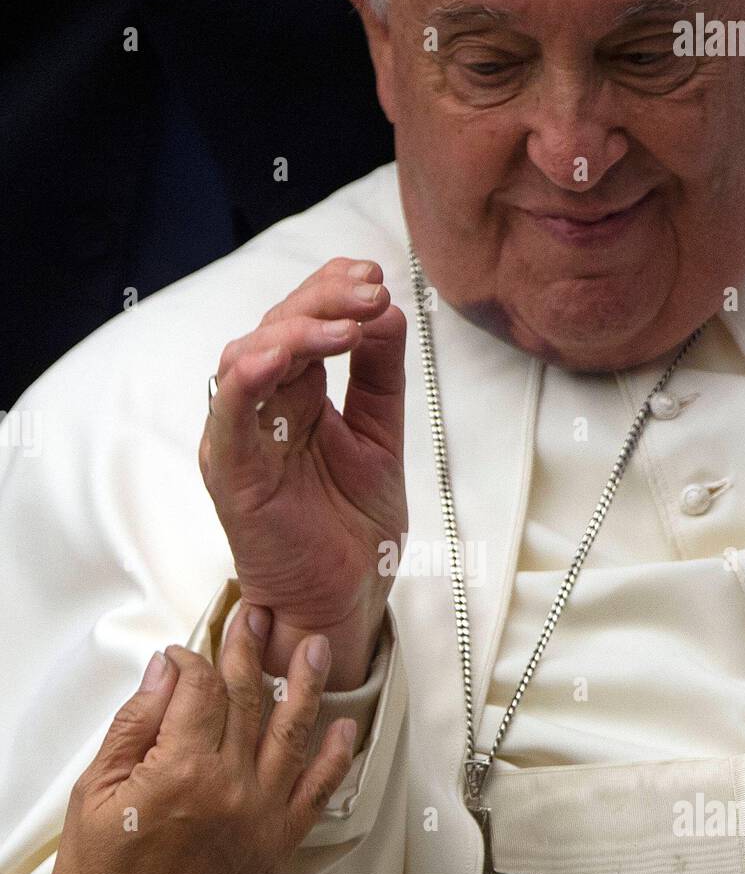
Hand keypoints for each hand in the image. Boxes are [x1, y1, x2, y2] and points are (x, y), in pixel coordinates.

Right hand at [47, 604, 355, 873]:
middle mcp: (230, 786)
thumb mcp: (95, 793)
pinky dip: (336, 758)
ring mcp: (260, 814)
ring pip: (292, 733)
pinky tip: (346, 728)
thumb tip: (162, 673)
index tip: (181, 655)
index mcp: (181, 769)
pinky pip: (317, 792)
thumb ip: (133, 726)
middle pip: (248, 699)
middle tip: (258, 616)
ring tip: (316, 646)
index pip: (199, 690)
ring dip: (306, 685)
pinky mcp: (277, 842)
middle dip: (251, 650)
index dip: (191, 661)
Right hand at [199, 258, 407, 687]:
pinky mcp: (232, 475)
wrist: (346, 599)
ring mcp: (241, 440)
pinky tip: (282, 354)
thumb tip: (387, 308)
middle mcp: (260, 411)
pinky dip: (249, 378)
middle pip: (272, 329)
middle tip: (370, 289)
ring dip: (295, 331)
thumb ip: (379, 375)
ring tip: (348, 324)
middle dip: (322, 301)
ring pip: (246, 359)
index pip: (299, 322)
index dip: (329, 290)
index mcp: (294, 398)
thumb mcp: (381, 435)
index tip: (375, 275)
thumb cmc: (355, 527)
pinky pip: (229, 415)